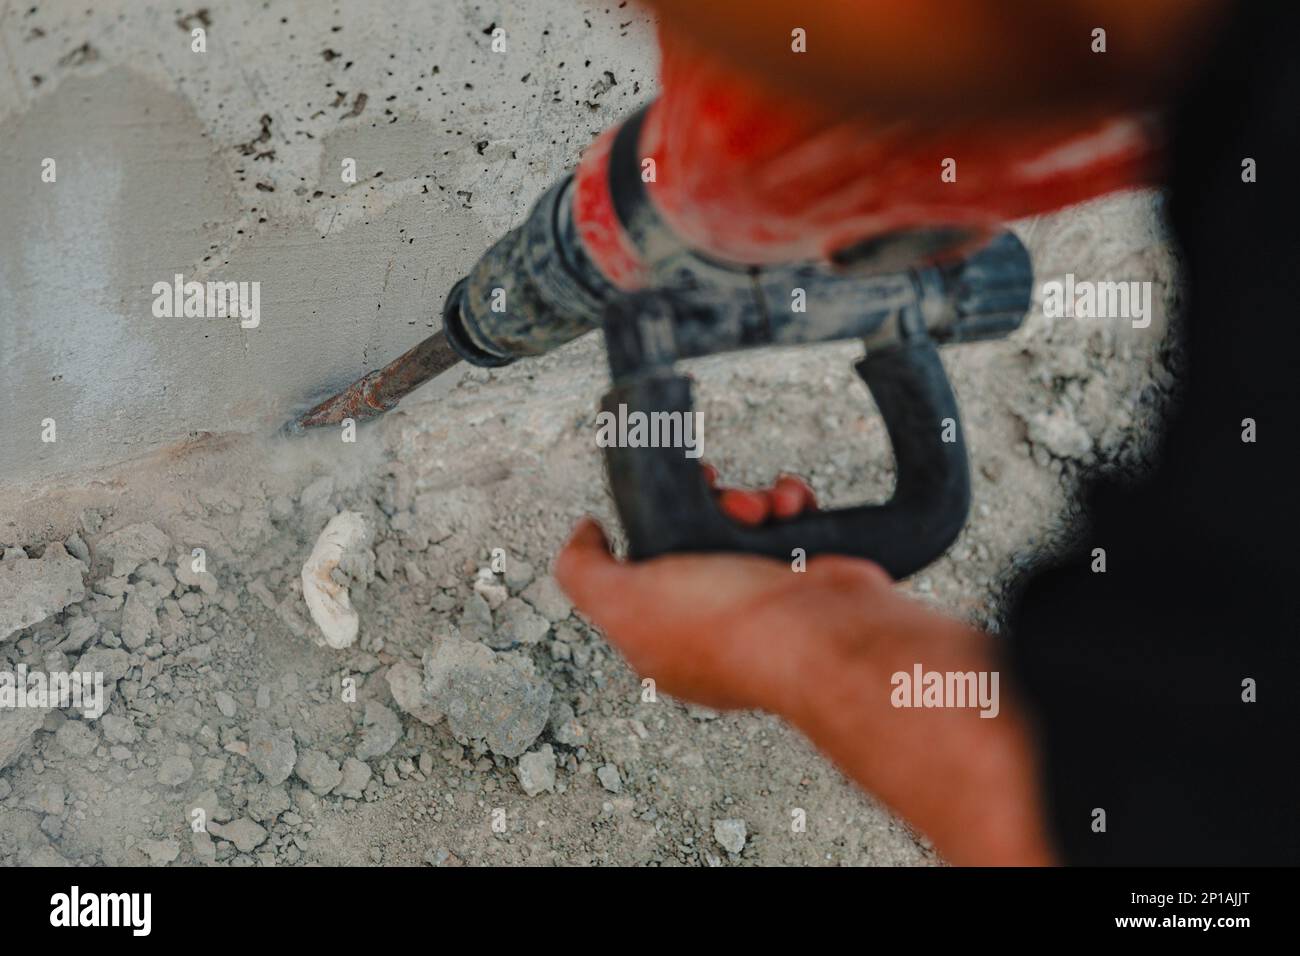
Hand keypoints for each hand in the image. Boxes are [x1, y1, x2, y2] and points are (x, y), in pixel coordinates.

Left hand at [555, 468, 888, 713]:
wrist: (824, 633)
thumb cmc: (730, 627)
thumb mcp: (622, 600)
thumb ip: (583, 570)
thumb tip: (583, 535)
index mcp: (662, 638)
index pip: (640, 570)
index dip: (646, 529)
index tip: (662, 502)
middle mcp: (713, 624)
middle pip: (691, 538)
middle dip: (707, 508)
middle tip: (724, 505)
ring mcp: (762, 604)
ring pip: (740, 526)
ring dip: (750, 501)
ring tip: (763, 509)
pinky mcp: (802, 581)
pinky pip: (788, 525)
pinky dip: (790, 506)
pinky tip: (790, 509)